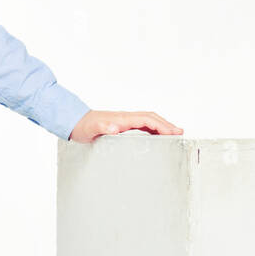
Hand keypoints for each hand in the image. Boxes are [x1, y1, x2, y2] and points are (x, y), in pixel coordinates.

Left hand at [67, 110, 183, 142]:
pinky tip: (156, 137)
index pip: (147, 120)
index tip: (173, 132)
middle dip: (166, 125)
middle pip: (151, 118)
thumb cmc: (83, 127)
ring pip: (148, 121)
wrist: (74, 122)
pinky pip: (141, 126)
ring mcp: (124, 121)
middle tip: (180, 133)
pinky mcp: (121, 126)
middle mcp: (126, 118)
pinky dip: (152, 130)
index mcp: (122, 119)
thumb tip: (115, 127)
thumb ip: (102, 126)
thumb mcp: (91, 129)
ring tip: (174, 135)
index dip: (161, 125)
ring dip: (161, 127)